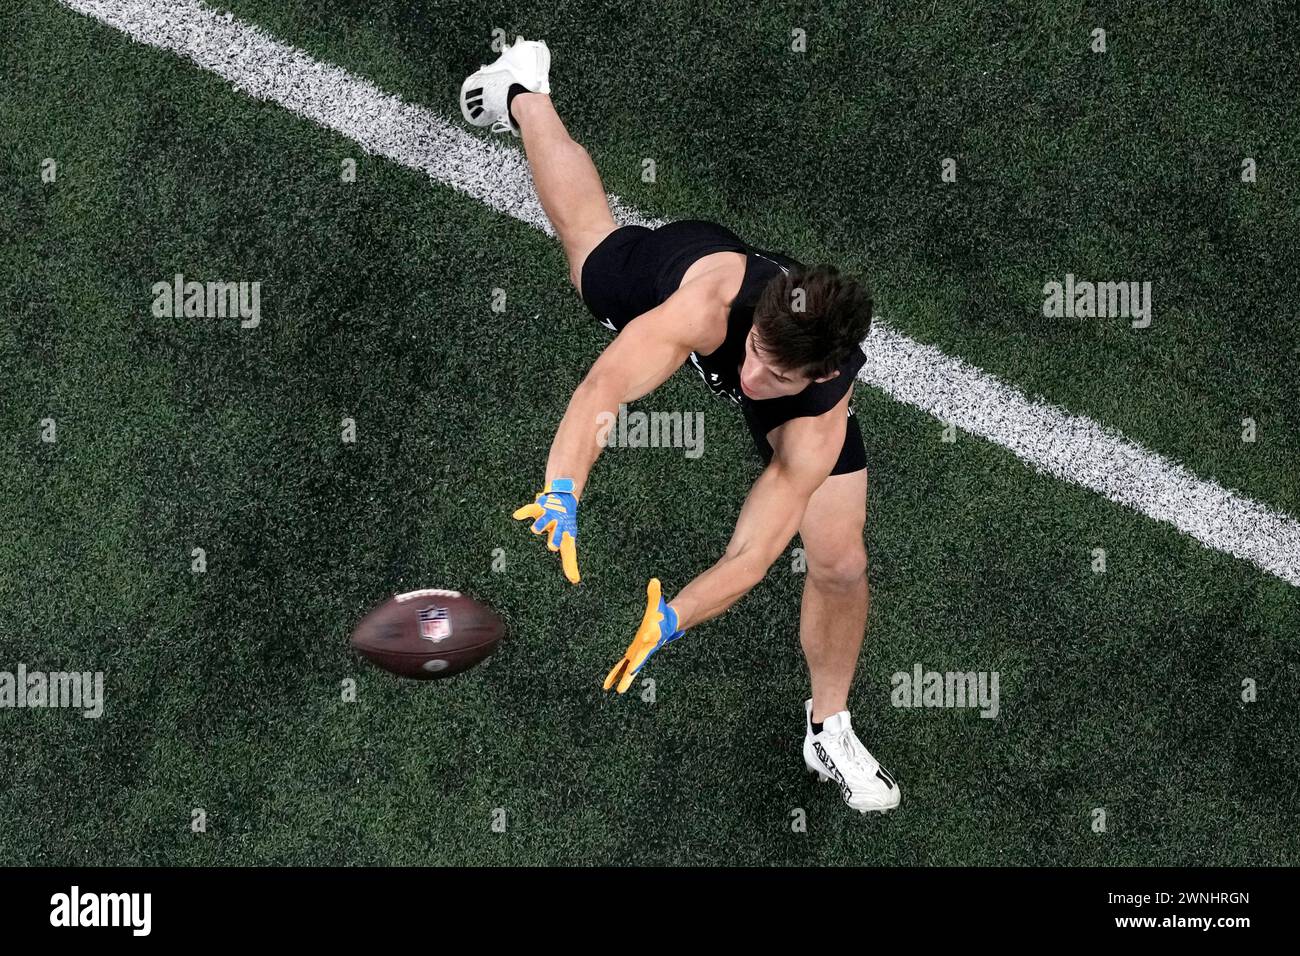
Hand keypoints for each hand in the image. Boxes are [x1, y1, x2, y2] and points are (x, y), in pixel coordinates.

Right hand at [512, 478, 580, 583]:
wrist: (565, 498)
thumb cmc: (565, 526)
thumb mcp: (568, 543)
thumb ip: (570, 562)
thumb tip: (576, 580)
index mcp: (567, 536)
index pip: (569, 552)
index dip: (570, 565)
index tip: (573, 578)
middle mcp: (559, 526)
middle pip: (557, 533)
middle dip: (555, 539)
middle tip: (552, 547)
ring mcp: (550, 516)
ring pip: (545, 520)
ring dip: (541, 524)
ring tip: (535, 529)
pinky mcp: (540, 507)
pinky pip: (532, 508)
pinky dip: (525, 511)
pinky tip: (517, 516)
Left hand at [603, 578, 683, 692]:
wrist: (668, 623)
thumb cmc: (662, 613)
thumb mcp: (658, 603)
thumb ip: (655, 593)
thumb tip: (654, 580)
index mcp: (648, 640)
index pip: (643, 648)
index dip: (637, 657)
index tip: (633, 667)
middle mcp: (643, 649)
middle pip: (634, 664)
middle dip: (627, 676)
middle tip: (619, 690)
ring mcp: (638, 652)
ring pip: (626, 667)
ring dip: (617, 676)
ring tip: (606, 687)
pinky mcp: (634, 652)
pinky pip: (623, 663)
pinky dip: (616, 671)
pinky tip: (609, 680)